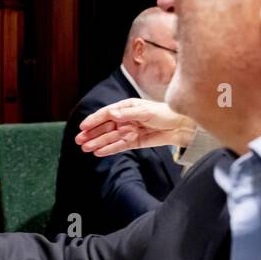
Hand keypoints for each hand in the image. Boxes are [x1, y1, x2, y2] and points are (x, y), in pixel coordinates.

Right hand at [76, 98, 196, 155]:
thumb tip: (111, 114)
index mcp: (126, 107)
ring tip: (85, 148)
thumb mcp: (146, 111)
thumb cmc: (165, 113)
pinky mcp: (134, 142)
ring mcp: (129, 131)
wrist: (181, 127)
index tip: (83, 126)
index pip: (106, 114)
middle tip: (79, 140)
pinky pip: (119, 146)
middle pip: (105, 127)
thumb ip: (127, 114)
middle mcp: (125, 119)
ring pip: (110, 138)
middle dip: (92, 133)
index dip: (94, 120)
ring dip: (97, 143)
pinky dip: (109, 149)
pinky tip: (98, 152)